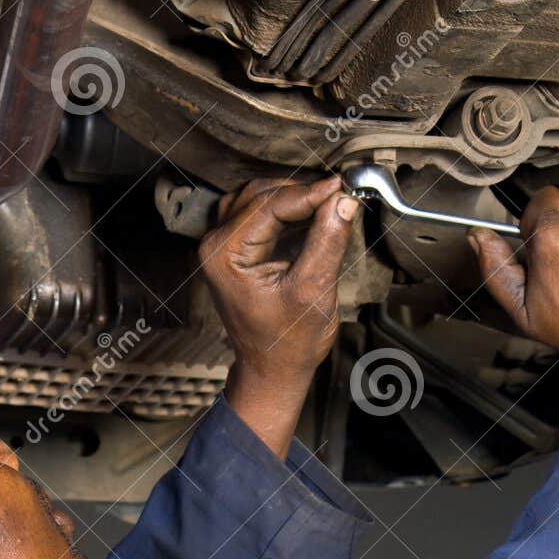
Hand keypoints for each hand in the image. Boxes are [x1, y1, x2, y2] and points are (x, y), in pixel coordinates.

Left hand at [198, 175, 359, 457]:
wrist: (272, 370)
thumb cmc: (287, 343)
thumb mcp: (313, 291)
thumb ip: (326, 242)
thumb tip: (343, 202)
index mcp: (224, 255)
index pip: (269, 205)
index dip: (309, 193)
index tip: (341, 188)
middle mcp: (215, 245)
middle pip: (261, 195)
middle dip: (301, 192)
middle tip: (339, 195)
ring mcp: (222, 246)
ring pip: (258, 198)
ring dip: (292, 196)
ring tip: (327, 202)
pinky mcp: (234, 249)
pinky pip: (257, 212)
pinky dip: (284, 208)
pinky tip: (310, 212)